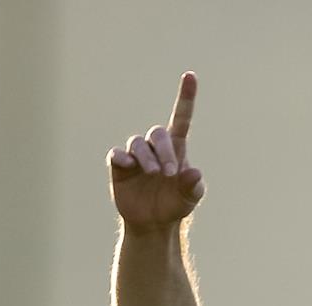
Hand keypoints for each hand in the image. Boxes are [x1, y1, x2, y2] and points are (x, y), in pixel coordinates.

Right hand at [108, 72, 204, 228]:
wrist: (154, 223)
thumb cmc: (175, 205)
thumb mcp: (189, 198)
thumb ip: (193, 186)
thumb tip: (195, 173)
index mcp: (176, 149)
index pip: (181, 118)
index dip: (186, 97)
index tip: (190, 75)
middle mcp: (155, 148)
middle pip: (157, 134)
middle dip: (164, 151)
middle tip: (169, 173)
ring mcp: (136, 156)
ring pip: (137, 143)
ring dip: (146, 157)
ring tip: (153, 174)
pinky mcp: (119, 167)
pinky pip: (117, 154)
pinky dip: (122, 157)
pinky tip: (129, 165)